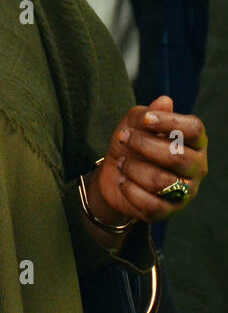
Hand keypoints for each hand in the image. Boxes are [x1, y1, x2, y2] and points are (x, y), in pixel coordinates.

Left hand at [95, 96, 208, 224]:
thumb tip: (164, 101)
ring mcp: (185, 191)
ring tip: (121, 163)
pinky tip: (123, 181)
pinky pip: (150, 203)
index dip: (170, 122)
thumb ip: (146, 114)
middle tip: (122, 137)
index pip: (195, 129)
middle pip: (176, 157)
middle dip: (143, 145)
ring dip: (132, 168)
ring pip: (160, 181)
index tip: (145, 118)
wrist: (115, 173)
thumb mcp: (133, 124)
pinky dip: (129, 189)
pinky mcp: (168, 210)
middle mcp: (196, 167)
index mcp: (194, 142)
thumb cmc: (132, 144)